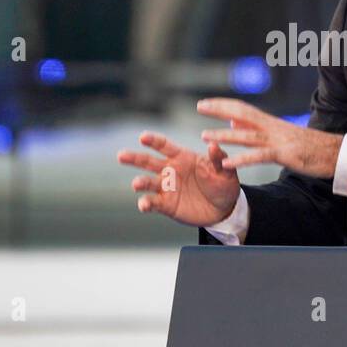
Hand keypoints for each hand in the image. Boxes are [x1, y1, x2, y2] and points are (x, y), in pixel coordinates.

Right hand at [117, 131, 240, 226]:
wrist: (223, 209)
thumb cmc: (223, 184)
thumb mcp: (225, 171)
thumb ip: (218, 159)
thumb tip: (213, 145)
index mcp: (182, 156)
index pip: (164, 145)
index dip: (153, 140)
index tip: (143, 137)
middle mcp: (169, 170)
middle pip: (147, 161)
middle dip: (134, 158)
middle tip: (121, 155)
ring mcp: (166, 187)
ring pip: (147, 182)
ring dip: (140, 182)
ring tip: (136, 184)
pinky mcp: (165, 204)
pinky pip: (152, 203)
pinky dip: (146, 204)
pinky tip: (143, 205)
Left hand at [196, 98, 342, 179]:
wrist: (335, 153)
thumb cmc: (308, 146)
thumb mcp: (280, 135)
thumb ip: (255, 129)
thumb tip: (232, 122)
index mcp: (270, 122)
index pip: (242, 109)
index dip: (223, 105)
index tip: (204, 104)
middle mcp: (272, 127)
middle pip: (242, 114)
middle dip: (220, 109)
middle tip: (199, 107)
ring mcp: (278, 140)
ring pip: (247, 136)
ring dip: (224, 136)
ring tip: (204, 136)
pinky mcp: (284, 155)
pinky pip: (259, 157)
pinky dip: (242, 160)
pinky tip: (227, 164)